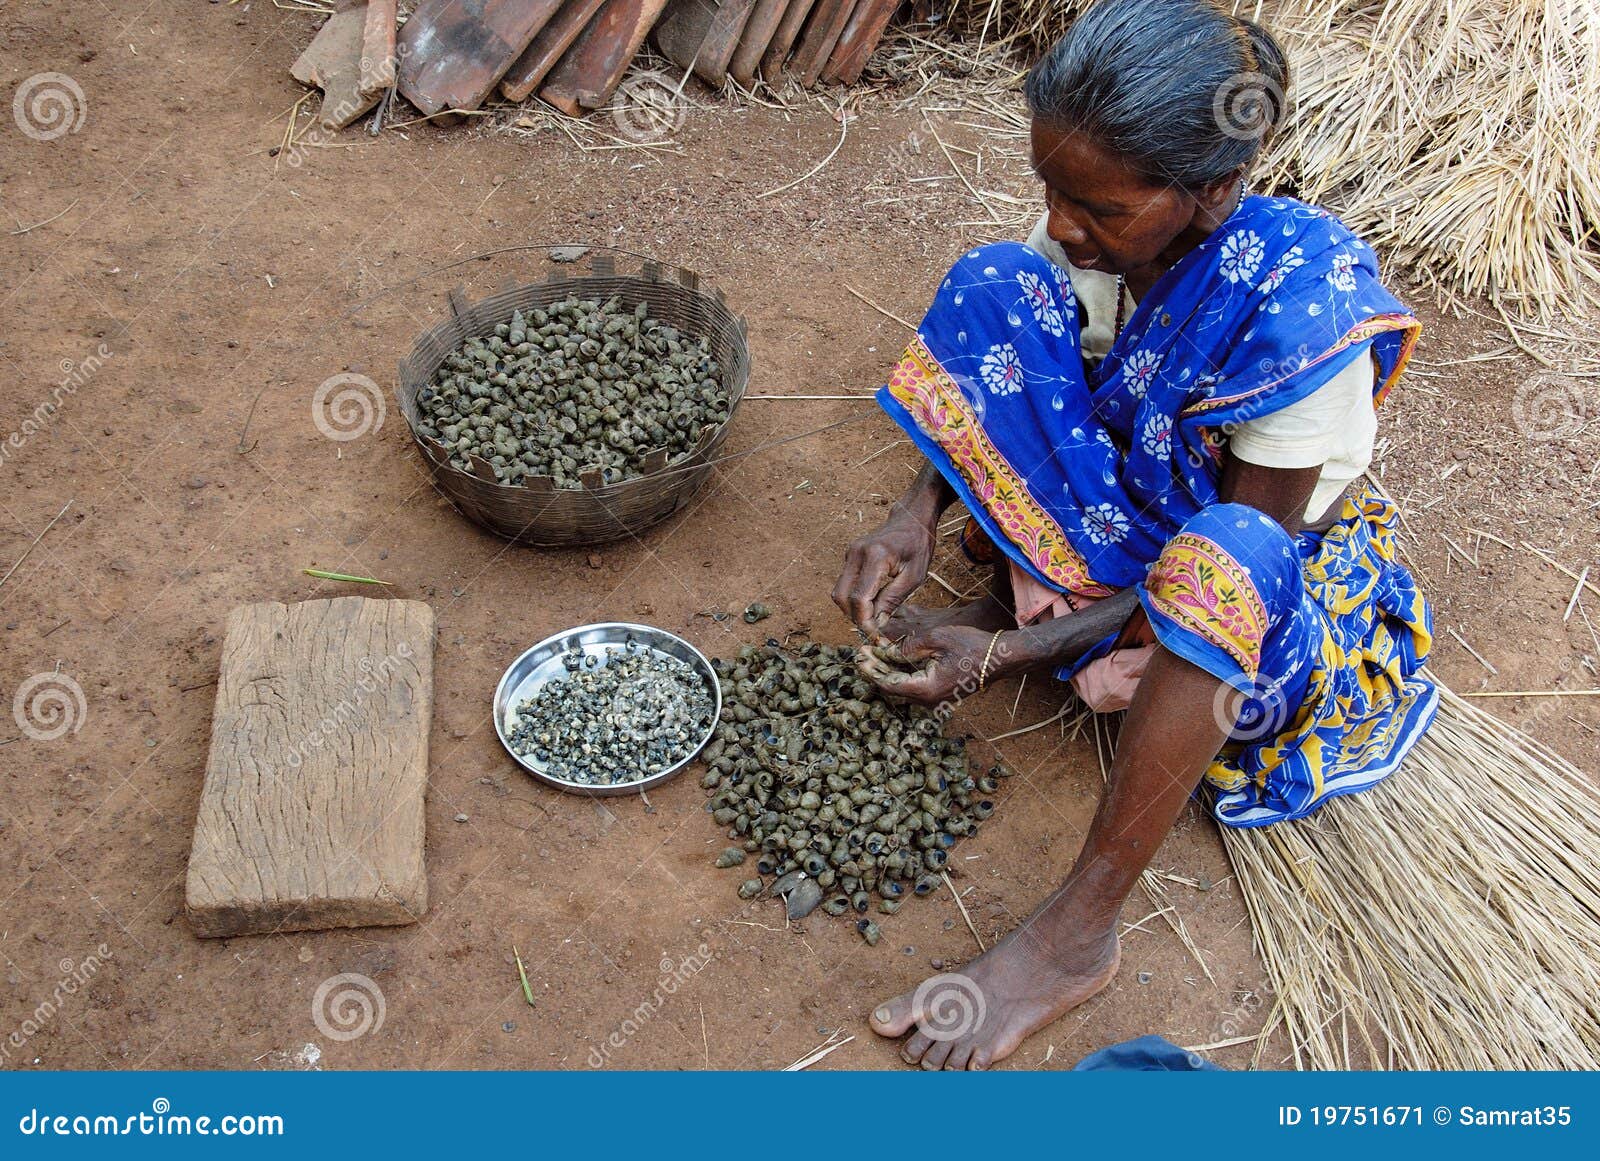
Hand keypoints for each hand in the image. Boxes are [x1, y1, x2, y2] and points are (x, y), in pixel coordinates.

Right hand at [832, 512, 936, 632]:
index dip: (864, 620)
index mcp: (875, 557)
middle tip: (873, 628)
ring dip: (853, 609)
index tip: (876, 634)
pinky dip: (854, 598)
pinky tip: (872, 603)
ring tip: (874, 617)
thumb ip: (893, 599)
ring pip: (839, 592)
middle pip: (841, 597)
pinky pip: (844, 583)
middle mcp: (856, 553)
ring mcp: (850, 553)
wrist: (911, 518)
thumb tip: (877, 623)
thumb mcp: (914, 576)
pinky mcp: (849, 556)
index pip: (859, 598)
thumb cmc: (918, 545)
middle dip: (854, 617)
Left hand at [856, 625, 1004, 706]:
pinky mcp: (939, 694)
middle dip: (875, 670)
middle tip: (861, 653)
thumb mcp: (936, 639)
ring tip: (872, 654)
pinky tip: (892, 659)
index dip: (871, 669)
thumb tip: (884, 651)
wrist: (1000, 657)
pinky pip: (913, 686)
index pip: (888, 683)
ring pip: (902, 688)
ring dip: (886, 671)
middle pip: (892, 688)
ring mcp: (935, 700)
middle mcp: (929, 700)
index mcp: (926, 689)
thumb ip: (907, 647)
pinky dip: (900, 673)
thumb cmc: (972, 646)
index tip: (860, 654)